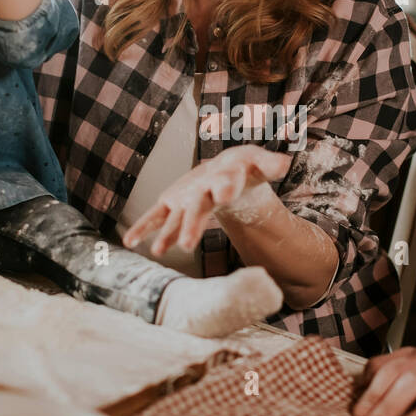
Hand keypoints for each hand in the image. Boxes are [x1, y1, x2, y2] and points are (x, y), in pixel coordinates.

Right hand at [122, 145, 291, 256]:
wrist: (224, 164)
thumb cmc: (244, 166)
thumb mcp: (259, 163)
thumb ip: (270, 164)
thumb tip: (285, 163)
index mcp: (225, 173)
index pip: (227, 180)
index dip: (226, 186)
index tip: (226, 194)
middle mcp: (201, 184)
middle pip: (198, 205)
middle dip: (192, 222)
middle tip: (189, 244)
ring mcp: (185, 194)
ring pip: (175, 215)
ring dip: (168, 233)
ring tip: (159, 252)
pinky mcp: (174, 203)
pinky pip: (156, 216)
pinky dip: (144, 227)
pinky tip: (130, 242)